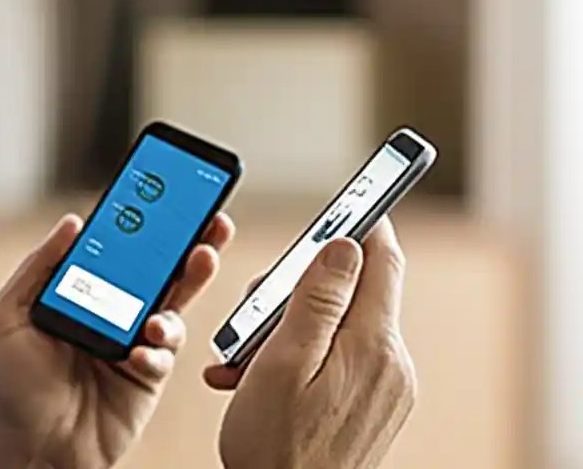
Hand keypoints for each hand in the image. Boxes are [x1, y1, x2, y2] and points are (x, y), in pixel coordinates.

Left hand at [0, 213, 234, 468]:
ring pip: (171, 304)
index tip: (166, 194)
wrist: (29, 450)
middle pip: (156, 270)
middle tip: (211, 219)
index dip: (141, 223)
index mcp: (78, 293)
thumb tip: (72, 223)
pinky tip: (139, 352)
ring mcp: (132, 343)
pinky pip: (162, 353)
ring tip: (199, 260)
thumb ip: (38, 268)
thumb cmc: (9, 389)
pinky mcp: (146, 376)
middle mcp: (110, 313)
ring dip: (190, 281)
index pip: (115, 249)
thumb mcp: (5, 317)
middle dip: (187, 242)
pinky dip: (156, 348)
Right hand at [206, 219, 416, 468]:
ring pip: (340, 324)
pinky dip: (300, 356)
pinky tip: (260, 378)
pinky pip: (340, 358)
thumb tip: (344, 243)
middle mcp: (390, 362)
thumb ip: (315, 299)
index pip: (380, 258)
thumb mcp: (281, 363)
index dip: (362, 220)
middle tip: (254, 315)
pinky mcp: (375, 404)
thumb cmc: (274, 449)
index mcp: (370, 345)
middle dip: (299, 288)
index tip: (352, 194)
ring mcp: (387, 386)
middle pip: (353, 289)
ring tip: (246, 361)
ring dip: (291, 327)